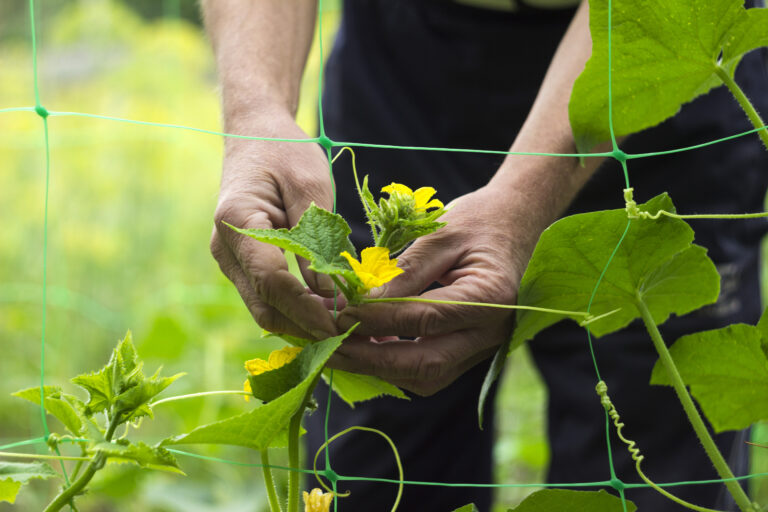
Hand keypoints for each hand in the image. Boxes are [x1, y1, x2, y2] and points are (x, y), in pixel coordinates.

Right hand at [211, 107, 338, 339]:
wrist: (254, 134)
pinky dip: (295, 311)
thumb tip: (327, 293)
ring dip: (301, 325)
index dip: (305, 308)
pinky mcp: (243, 264)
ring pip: (264, 308)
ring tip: (344, 330)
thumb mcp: (310, 184)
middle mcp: (225, 248)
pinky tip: (327, 315)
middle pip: (263, 306)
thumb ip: (317, 239)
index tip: (338, 325)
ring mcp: (231, 259)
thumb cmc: (284, 150)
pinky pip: (267, 297)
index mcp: (237, 222)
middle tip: (349, 336)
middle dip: (305, 328)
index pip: (270, 280)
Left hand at [331, 184, 534, 395]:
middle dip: (370, 358)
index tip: (337, 313)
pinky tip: (364, 346)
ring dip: (378, 368)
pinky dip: (393, 364)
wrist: (516, 225)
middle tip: (327, 344)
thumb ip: (403, 272)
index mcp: (491, 297)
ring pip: (426, 377)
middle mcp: (492, 332)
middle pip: (425, 363)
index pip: (425, 318)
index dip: (377, 319)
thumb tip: (357, 305)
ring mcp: (484, 348)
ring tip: (336, 348)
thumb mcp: (440, 235)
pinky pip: (430, 371)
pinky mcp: (470, 352)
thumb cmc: (479, 221)